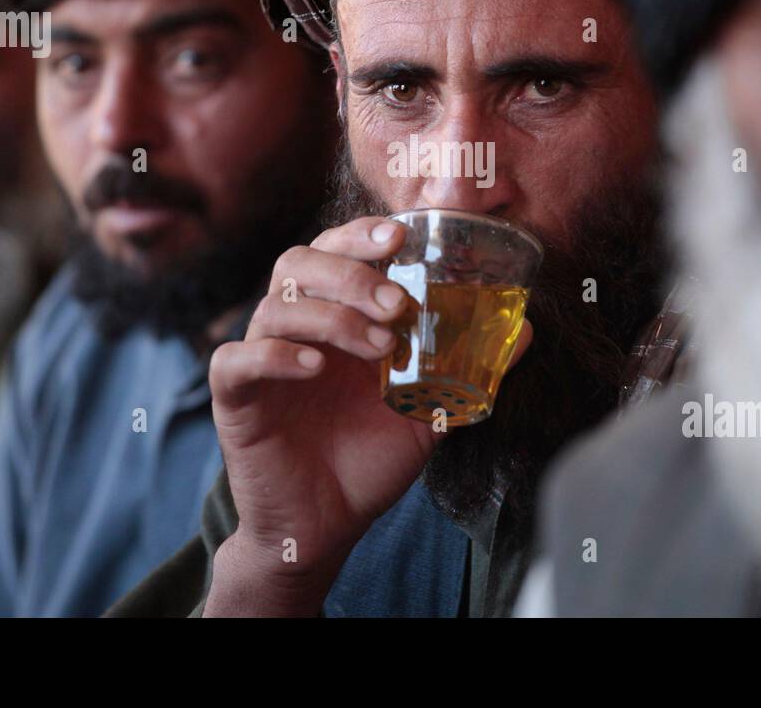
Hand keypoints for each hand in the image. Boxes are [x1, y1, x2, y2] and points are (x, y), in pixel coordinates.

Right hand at [204, 214, 530, 614]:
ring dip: (331, 316)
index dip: (361, 235)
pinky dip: (275, 355)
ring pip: (275, 305)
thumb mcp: (430, 409)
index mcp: (334, 316)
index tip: (400, 238)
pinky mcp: (235, 400)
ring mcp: (261, 360)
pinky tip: (314, 368)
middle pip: (299, 262)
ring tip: (378, 347)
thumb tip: (526, 331)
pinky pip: (237, 359)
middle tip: (398, 305)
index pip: (335, 250)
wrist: (326, 526)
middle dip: (351, 272)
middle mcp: (294, 328)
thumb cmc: (370, 459)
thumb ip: (469, 367)